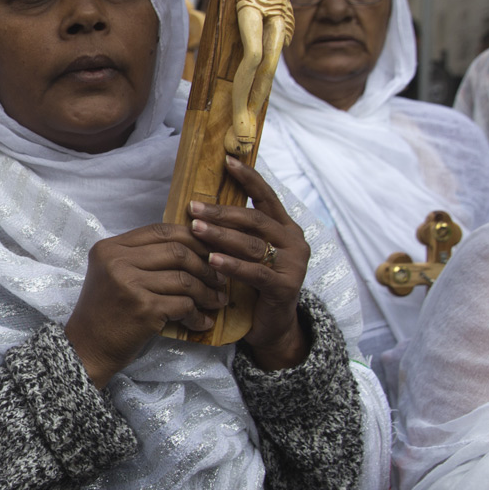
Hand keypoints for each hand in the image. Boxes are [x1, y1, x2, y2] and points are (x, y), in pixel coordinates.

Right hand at [66, 224, 226, 385]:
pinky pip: (184, 305)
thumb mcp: (113, 275)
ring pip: (185, 279)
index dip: (192, 237)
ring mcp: (129, 285)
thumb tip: (191, 246)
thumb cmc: (104, 313)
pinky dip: (198, 315)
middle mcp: (117, 261)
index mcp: (110, 248)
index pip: (161, 231)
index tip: (211, 251)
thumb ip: (141, 258)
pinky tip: (202, 321)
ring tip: (217, 300)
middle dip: (206, 265)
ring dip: (207, 292)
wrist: (86, 349)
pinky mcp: (143, 309)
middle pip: (177, 251)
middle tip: (220, 279)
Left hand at [190, 156, 311, 369]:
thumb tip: (200, 206)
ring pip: (252, 243)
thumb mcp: (248, 254)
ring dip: (221, 235)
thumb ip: (237, 231)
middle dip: (222, 212)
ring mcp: (293, 264)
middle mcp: (294, 241)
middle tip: (194, 207)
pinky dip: (232, 265)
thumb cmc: (253, 286)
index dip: (248, 178)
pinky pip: (255, 272)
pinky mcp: (285, 287)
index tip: (228, 161)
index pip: (266, 197)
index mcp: (285, 228)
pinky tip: (212, 260)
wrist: (272, 328)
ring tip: (196, 229)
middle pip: (254, 219)